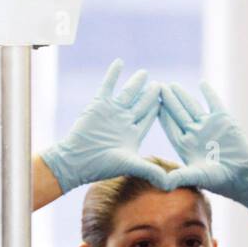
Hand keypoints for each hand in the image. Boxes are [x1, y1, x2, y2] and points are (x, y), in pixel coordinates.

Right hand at [40, 59, 167, 194]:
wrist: (77, 159)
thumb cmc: (102, 166)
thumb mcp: (131, 165)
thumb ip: (151, 170)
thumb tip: (171, 184)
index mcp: (134, 135)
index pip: (149, 119)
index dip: (158, 109)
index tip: (169, 100)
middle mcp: (124, 122)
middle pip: (141, 104)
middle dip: (151, 94)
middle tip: (161, 84)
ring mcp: (112, 112)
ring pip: (127, 93)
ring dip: (136, 83)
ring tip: (145, 73)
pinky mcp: (99, 104)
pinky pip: (108, 85)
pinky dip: (113, 74)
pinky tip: (119, 62)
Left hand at [158, 80, 247, 208]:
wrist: (245, 176)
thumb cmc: (221, 181)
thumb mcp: (198, 177)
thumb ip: (179, 176)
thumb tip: (160, 183)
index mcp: (185, 146)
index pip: (170, 127)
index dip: (161, 115)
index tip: (150, 103)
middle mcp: (195, 134)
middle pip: (178, 113)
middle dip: (168, 100)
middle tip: (158, 87)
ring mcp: (209, 126)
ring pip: (193, 106)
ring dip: (183, 95)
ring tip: (172, 85)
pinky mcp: (224, 120)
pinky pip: (214, 103)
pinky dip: (209, 93)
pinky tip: (202, 84)